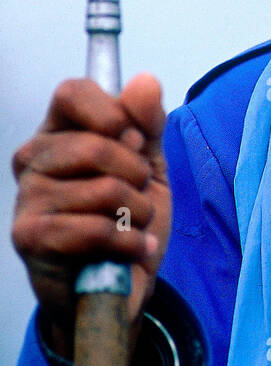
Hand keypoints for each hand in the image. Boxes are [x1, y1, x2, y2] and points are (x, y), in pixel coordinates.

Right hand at [11, 74, 170, 358]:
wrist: (122, 284)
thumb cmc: (128, 220)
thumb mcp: (148, 167)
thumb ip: (147, 124)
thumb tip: (144, 81)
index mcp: (60, 132)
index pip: (73, 93)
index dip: (112, 113)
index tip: (134, 140)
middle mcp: (34, 159)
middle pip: (96, 143)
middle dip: (137, 175)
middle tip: (140, 195)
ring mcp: (27, 197)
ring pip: (104, 190)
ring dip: (138, 214)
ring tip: (135, 227)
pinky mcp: (29, 237)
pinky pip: (93, 230)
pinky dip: (127, 242)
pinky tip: (131, 249)